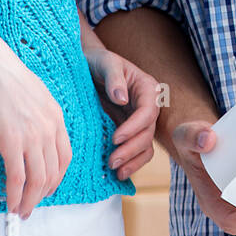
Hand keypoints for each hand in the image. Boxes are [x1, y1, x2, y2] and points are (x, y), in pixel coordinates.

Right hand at [0, 30, 71, 219]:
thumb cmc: (5, 77)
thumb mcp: (35, 95)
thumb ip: (41, 116)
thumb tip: (37, 135)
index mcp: (56, 116)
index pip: (64, 157)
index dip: (56, 178)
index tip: (45, 189)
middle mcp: (49, 127)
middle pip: (53, 173)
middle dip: (42, 195)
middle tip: (30, 206)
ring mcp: (31, 134)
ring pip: (37, 180)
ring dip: (29, 201)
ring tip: (20, 211)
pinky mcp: (11, 140)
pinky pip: (17, 177)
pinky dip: (15, 195)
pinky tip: (9, 203)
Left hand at [85, 46, 160, 181]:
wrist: (87, 67)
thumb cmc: (97, 61)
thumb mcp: (105, 62)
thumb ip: (114, 77)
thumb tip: (122, 98)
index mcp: (146, 88)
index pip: (148, 112)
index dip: (135, 127)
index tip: (116, 138)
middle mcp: (146, 107)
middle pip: (148, 133)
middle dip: (131, 149)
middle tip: (112, 161)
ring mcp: (138, 121)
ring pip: (145, 146)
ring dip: (133, 161)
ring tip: (116, 171)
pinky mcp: (128, 132)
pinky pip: (136, 151)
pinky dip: (130, 163)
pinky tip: (118, 174)